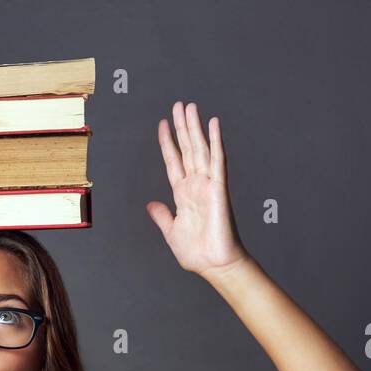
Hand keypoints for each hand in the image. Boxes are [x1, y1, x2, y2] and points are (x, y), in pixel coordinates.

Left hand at [146, 101, 246, 276]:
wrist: (214, 265)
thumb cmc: (197, 252)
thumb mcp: (171, 231)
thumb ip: (162, 216)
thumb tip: (151, 204)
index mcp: (183, 194)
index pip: (173, 161)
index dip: (168, 143)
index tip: (162, 125)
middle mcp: (196, 185)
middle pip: (187, 149)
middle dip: (182, 127)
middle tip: (178, 105)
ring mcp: (208, 184)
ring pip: (200, 149)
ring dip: (195, 127)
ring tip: (190, 107)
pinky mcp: (219, 188)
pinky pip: (217, 160)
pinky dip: (216, 141)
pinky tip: (214, 124)